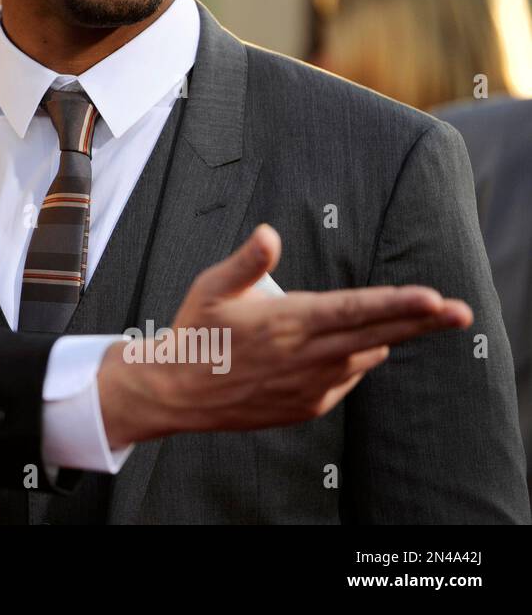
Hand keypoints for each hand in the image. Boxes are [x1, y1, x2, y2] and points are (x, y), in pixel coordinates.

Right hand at [98, 224, 470, 447]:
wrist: (178, 391)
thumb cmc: (196, 332)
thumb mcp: (212, 286)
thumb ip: (247, 260)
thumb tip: (270, 232)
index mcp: (288, 322)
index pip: (356, 310)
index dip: (398, 304)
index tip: (434, 298)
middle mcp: (306, 356)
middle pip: (377, 336)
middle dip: (422, 322)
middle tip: (460, 312)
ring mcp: (309, 385)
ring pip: (363, 358)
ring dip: (381, 339)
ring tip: (394, 323)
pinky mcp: (306, 405)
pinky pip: (343, 380)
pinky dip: (351, 363)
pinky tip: (345, 351)